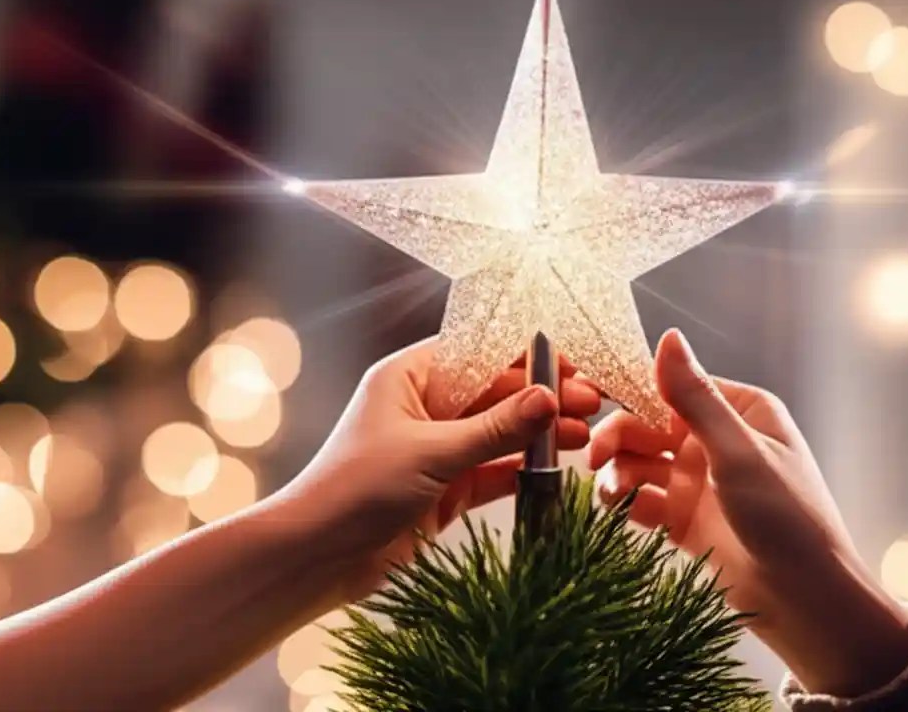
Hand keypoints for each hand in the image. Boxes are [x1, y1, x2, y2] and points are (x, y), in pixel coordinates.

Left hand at [284, 338, 600, 600]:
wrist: (318, 556)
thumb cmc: (355, 489)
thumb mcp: (431, 453)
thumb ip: (494, 429)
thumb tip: (549, 399)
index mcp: (409, 377)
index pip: (477, 351)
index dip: (524, 355)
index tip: (568, 364)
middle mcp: (424, 407)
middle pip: (494, 392)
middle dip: (541, 397)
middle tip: (589, 402)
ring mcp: (436, 448)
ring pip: (498, 433)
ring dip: (538, 433)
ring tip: (583, 435)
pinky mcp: (445, 488)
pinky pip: (493, 470)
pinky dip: (522, 469)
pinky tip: (556, 467)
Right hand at [588, 330, 907, 696]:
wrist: (803, 599)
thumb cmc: (786, 516)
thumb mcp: (738, 450)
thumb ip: (695, 398)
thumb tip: (669, 337)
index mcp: (741, 412)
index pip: (676, 387)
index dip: (634, 393)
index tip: (596, 401)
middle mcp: (717, 441)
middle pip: (649, 425)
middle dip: (619, 437)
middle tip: (595, 456)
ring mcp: (699, 482)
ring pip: (640, 462)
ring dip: (617, 471)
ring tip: (608, 493)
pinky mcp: (683, 520)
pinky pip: (641, 500)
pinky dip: (623, 502)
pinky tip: (615, 509)